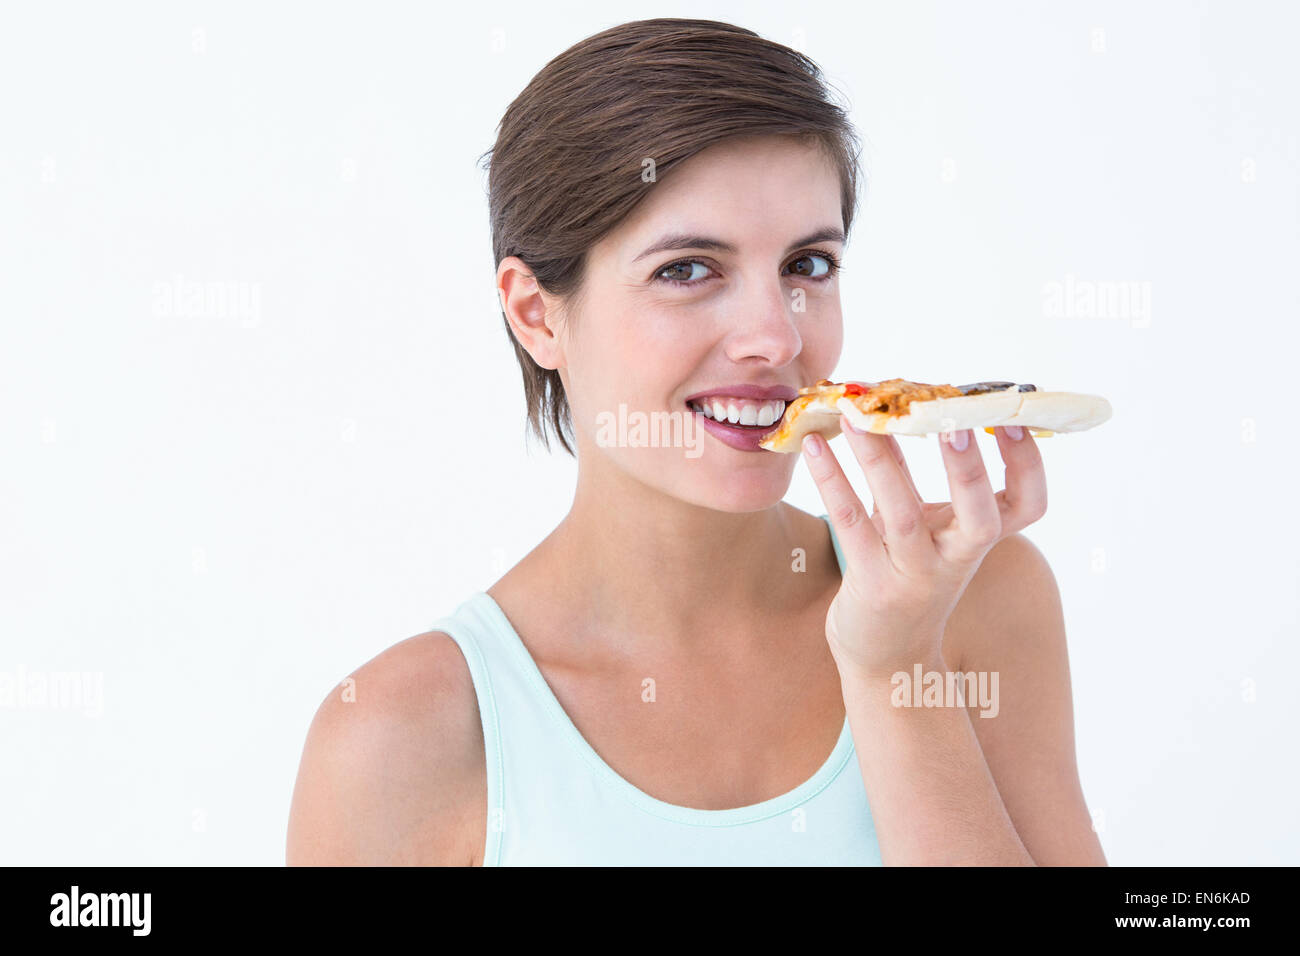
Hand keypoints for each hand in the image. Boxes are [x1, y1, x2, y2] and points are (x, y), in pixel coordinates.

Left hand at [802, 415, 1047, 680]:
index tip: (1016, 421)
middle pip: (979, 517)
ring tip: (858, 416)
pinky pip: (852, 524)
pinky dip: (833, 480)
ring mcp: (915, 576)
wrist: (886, 657)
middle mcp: (956, 560)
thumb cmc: (905, 576)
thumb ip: (911, 479)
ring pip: (902, 514)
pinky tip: (816, 448)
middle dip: (968, 470)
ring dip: (880, 460)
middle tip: (953, 421)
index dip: (1029, 464)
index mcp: (979, 540)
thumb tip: (892, 410)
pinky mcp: (871, 585)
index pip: (1028, 504)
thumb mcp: (922, 529)